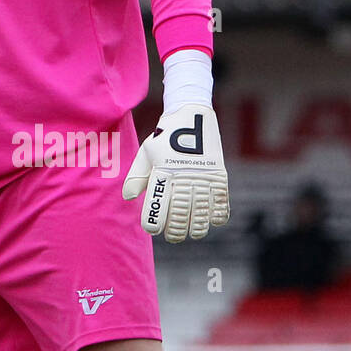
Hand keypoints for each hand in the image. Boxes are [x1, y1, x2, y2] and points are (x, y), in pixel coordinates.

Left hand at [122, 103, 228, 241]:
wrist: (192, 114)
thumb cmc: (164, 137)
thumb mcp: (147, 152)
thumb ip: (137, 176)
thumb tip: (128, 197)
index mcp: (162, 172)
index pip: (156, 204)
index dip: (153, 221)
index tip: (153, 229)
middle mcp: (183, 176)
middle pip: (179, 213)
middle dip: (175, 230)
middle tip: (173, 236)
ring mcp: (203, 176)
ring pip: (201, 211)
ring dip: (197, 226)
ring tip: (193, 233)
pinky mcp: (219, 174)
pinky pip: (221, 201)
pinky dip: (217, 214)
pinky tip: (212, 221)